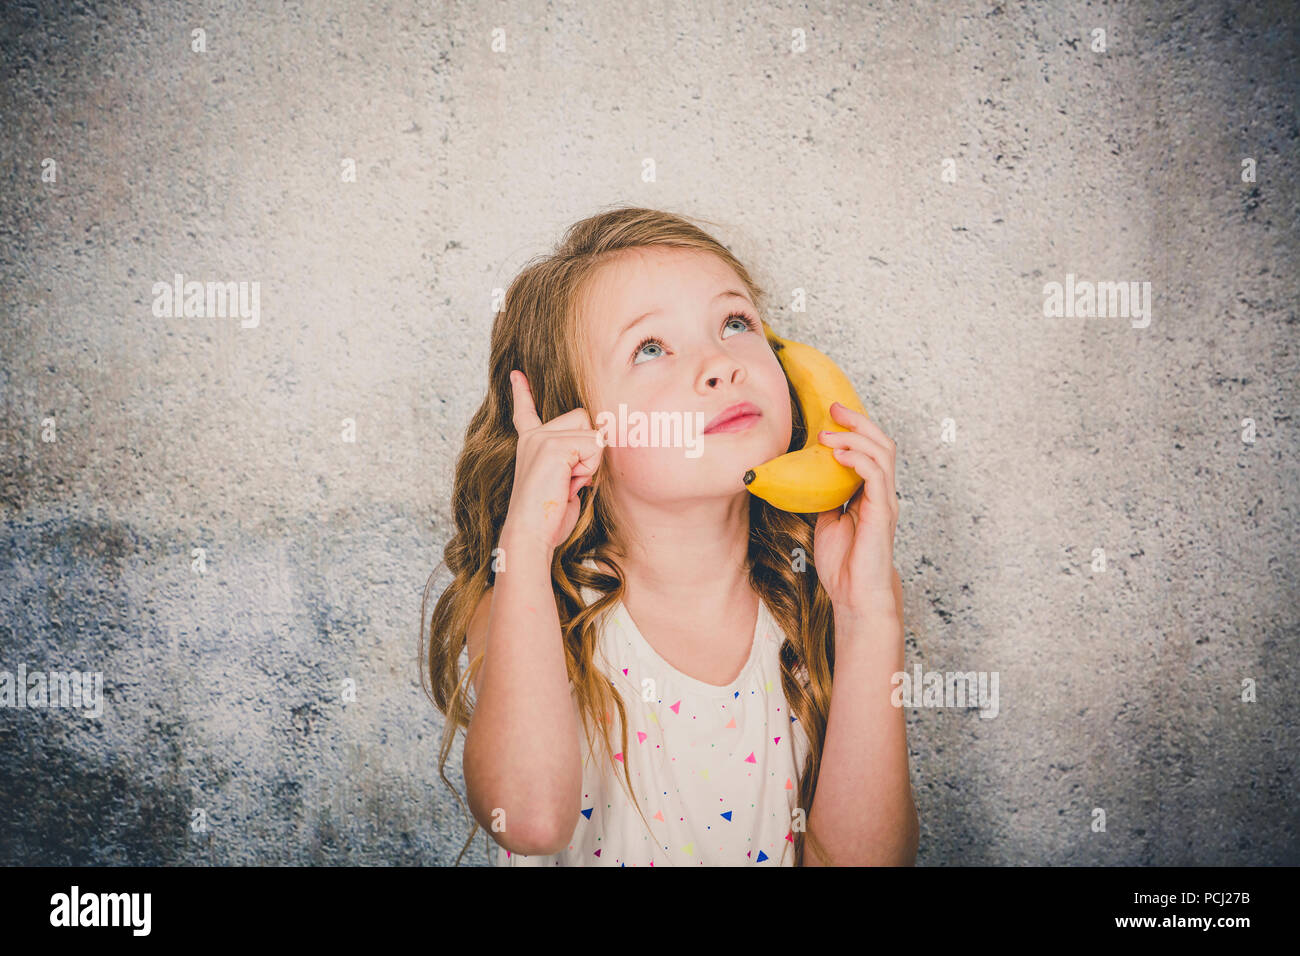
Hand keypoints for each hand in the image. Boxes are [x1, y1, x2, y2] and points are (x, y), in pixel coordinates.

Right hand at [501, 369, 603, 553]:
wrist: (530, 533)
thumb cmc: (548, 518)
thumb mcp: (563, 482)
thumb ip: (574, 460)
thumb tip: (597, 442)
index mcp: (530, 443)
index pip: (526, 412)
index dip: (522, 393)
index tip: (517, 375)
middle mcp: (533, 436)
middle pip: (583, 418)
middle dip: (589, 449)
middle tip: (570, 479)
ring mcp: (541, 438)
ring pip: (592, 432)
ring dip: (590, 461)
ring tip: (568, 482)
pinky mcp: (553, 446)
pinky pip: (594, 446)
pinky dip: (590, 468)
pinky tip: (569, 483)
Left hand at [811, 402, 899, 617]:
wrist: (854, 595)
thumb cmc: (843, 562)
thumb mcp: (826, 520)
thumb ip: (824, 496)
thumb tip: (804, 476)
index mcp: (869, 492)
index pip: (870, 448)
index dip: (854, 427)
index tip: (831, 411)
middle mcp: (881, 492)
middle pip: (881, 442)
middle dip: (858, 421)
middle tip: (834, 407)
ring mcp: (884, 501)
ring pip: (882, 453)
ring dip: (855, 438)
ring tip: (829, 434)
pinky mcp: (882, 512)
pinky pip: (876, 476)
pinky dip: (859, 460)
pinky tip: (840, 455)